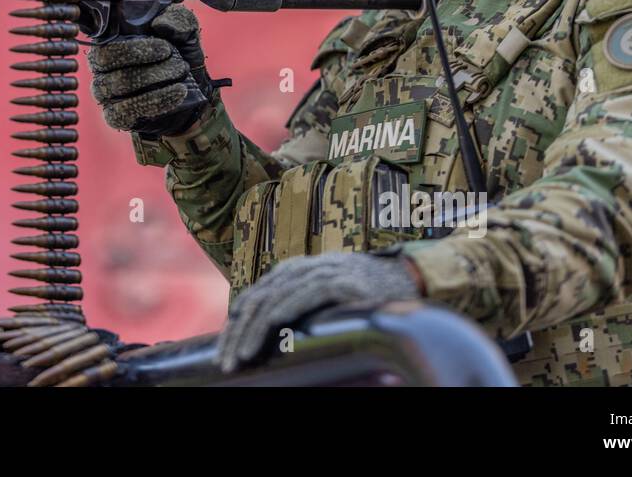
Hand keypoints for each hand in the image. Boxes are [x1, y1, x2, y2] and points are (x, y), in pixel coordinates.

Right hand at [86, 5, 215, 137]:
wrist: (193, 91)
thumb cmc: (180, 54)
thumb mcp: (185, 31)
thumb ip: (176, 19)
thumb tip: (160, 23)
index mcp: (110, 41)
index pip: (105, 42)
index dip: (134, 46)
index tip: (166, 48)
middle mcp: (101, 66)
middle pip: (109, 62)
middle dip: (146, 62)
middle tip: (179, 64)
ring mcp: (104, 92)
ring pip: (120, 84)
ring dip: (155, 78)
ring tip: (181, 75)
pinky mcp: (115, 116)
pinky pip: (126, 110)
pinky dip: (156, 101)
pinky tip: (178, 93)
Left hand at [216, 251, 421, 373]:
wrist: (408, 279)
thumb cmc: (363, 296)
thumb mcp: (322, 300)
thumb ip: (296, 307)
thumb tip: (264, 335)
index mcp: (294, 272)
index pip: (254, 297)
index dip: (235, 325)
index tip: (223, 351)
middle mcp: (304, 268)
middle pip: (258, 299)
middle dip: (237, 333)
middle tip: (226, 362)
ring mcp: (323, 272)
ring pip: (275, 298)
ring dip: (254, 329)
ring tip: (242, 356)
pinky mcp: (342, 281)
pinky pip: (306, 294)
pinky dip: (285, 310)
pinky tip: (271, 328)